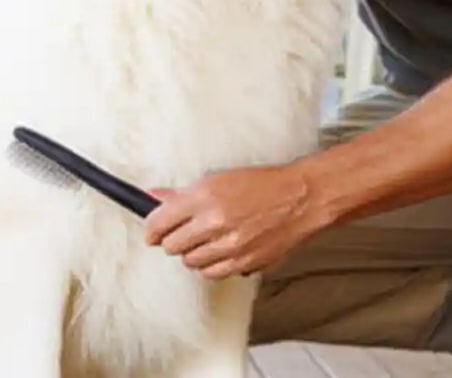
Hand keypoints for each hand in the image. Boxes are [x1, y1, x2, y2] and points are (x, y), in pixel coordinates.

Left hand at [143, 164, 328, 279]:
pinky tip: (218, 252)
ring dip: (192, 253)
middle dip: (172, 240)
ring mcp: (230, 246)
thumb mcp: (219, 178)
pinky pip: (211, 273)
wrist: (300, 199)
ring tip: (204, 241)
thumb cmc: (263, 185)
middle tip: (180, 233)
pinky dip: (210, 265)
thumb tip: (154, 197)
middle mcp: (214, 222)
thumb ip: (182, 194)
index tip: (152, 232)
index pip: (160, 222)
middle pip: (172, 246)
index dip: (152, 229)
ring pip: (190, 262)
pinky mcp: (244, 263)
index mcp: (205, 196)